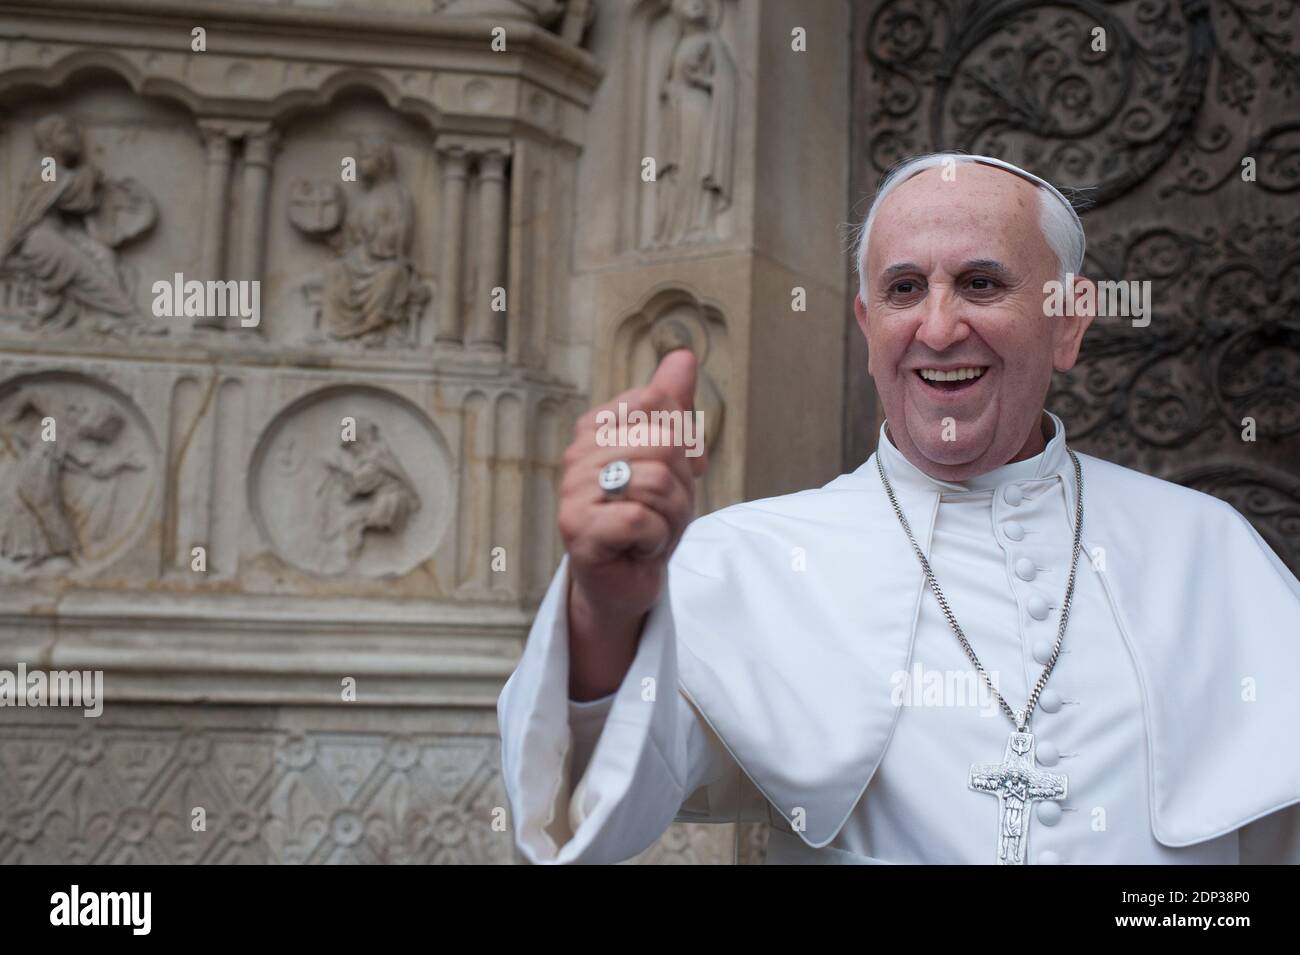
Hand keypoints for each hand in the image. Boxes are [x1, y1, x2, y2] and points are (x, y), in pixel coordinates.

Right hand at [559, 349, 708, 631]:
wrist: (623, 579)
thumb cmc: (643, 516)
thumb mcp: (669, 459)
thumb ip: (672, 407)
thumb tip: (682, 357)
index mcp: (596, 428)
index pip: (657, 403)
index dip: (680, 442)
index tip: (667, 472)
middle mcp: (578, 454)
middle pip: (663, 443)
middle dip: (681, 485)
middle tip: (661, 510)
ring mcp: (573, 491)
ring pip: (656, 482)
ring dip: (671, 516)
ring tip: (651, 530)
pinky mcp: (578, 529)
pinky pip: (642, 519)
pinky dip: (655, 538)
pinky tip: (638, 546)